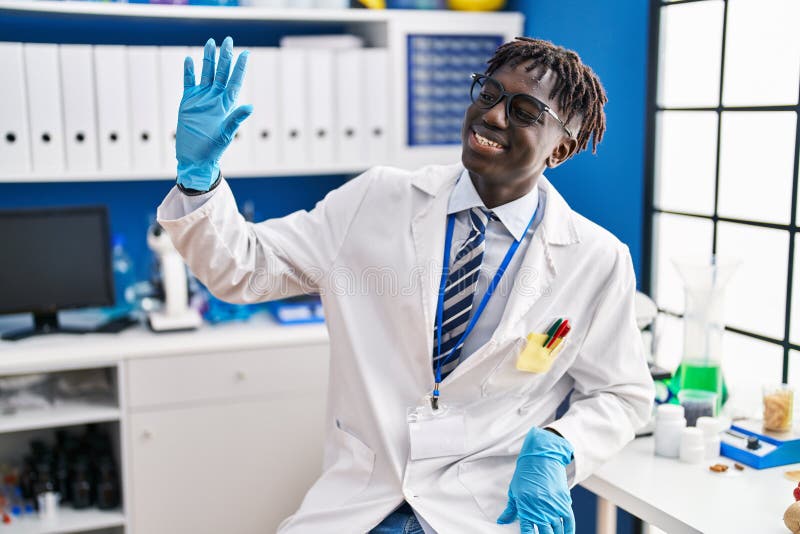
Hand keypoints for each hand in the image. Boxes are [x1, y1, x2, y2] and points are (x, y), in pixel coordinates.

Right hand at [176, 36, 252, 190]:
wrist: (194, 158)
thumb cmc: (212, 150)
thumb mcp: (225, 135)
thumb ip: (235, 119)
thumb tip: (250, 107)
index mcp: (226, 105)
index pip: (235, 81)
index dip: (240, 67)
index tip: (246, 53)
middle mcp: (215, 98)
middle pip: (221, 73)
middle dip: (225, 57)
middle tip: (228, 40)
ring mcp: (201, 98)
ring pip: (206, 73)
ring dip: (208, 59)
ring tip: (211, 43)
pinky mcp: (188, 102)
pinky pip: (189, 83)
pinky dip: (189, 71)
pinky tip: (190, 59)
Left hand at [497, 427, 574, 533]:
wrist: (542, 457)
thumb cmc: (525, 473)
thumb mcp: (514, 491)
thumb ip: (510, 509)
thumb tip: (502, 521)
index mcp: (525, 507)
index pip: (527, 532)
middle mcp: (540, 509)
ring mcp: (553, 506)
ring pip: (557, 530)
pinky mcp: (564, 502)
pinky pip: (569, 521)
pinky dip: (569, 530)